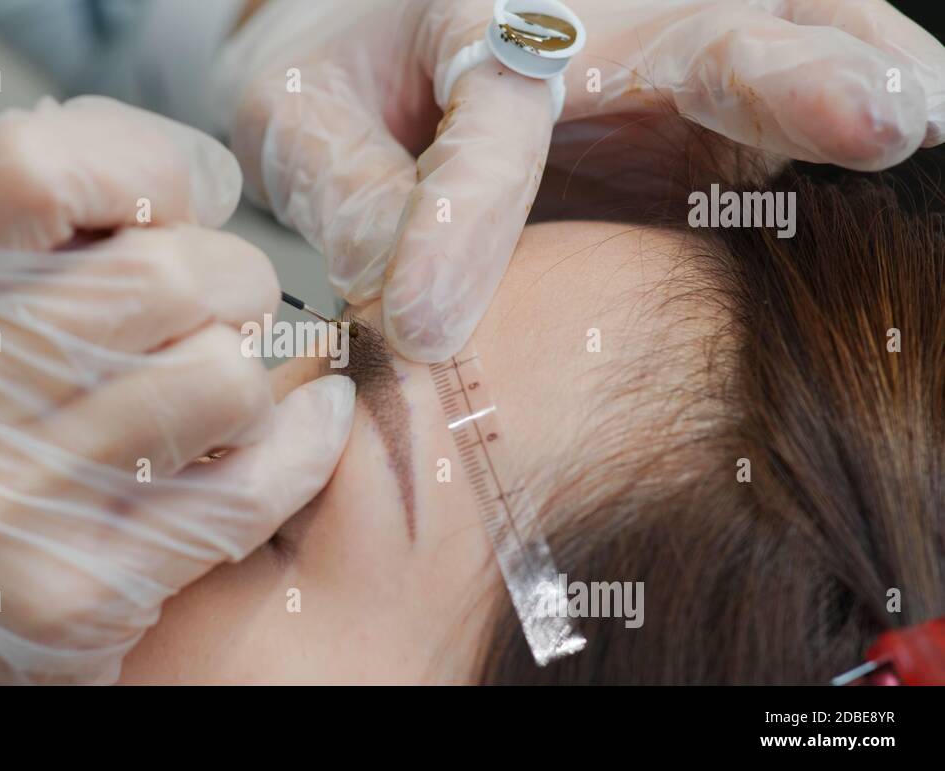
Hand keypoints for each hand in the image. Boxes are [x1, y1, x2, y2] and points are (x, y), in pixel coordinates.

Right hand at [0, 96, 354, 684]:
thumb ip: (13, 243)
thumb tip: (180, 175)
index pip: (38, 170)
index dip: (149, 163)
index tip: (184, 194)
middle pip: (167, 274)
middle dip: (230, 274)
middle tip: (221, 299)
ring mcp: (5, 509)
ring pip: (223, 377)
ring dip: (252, 365)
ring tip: (222, 375)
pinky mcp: (78, 597)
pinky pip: (252, 485)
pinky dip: (303, 440)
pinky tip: (302, 422)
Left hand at [216, 0, 944, 361]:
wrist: (362, 44)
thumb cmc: (335, 88)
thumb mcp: (304, 130)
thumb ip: (352, 202)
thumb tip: (404, 310)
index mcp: (474, 16)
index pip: (487, 117)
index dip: (460, 222)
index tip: (426, 323)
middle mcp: (587, 17)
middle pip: (702, 35)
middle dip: (786, 79)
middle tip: (873, 120)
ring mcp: (655, 56)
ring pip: (779, 39)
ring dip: (856, 86)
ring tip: (924, 128)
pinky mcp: (693, 109)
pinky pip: (783, 105)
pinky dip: (850, 119)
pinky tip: (910, 153)